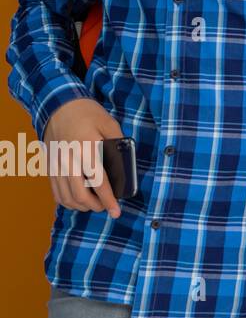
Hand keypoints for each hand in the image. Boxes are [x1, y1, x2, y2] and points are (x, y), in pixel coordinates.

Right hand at [43, 98, 123, 218]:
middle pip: (80, 194)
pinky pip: (56, 192)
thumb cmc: (87, 113)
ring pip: (66, 197)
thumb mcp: (109, 124)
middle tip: (107, 207)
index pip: (98, 182)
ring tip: (95, 205)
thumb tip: (125, 166)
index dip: (108, 200)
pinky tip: (78, 201)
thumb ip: (118, 145)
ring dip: (81, 206)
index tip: (116, 212)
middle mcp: (68, 160)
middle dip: (96, 206)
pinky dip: (67, 201)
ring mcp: (56, 165)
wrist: (58, 106)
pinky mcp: (49, 167)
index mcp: (86, 149)